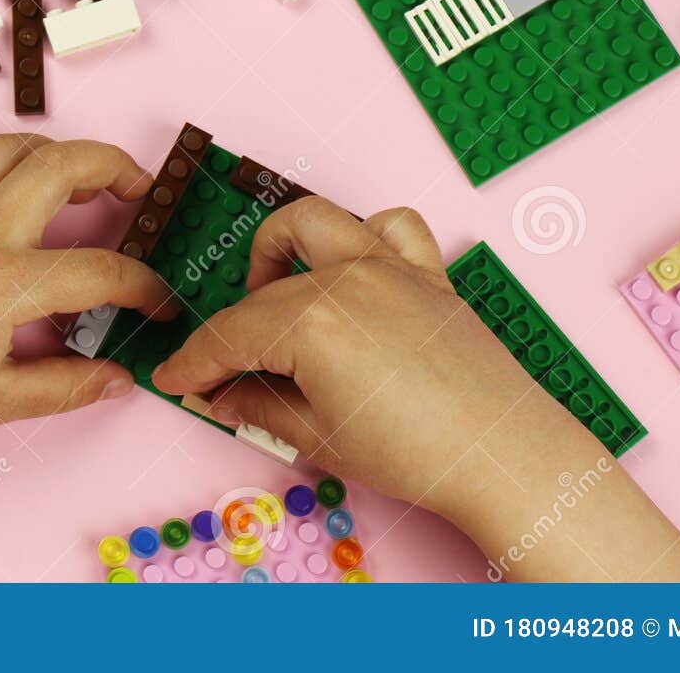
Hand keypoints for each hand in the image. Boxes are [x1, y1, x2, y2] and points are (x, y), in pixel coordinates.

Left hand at [0, 133, 176, 453]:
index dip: (143, 286)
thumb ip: (67, 388)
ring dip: (48, 151)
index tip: (157, 301)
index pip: (101, 271)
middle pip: (62, 166)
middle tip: (137, 189)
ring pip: (3, 147)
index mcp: (7, 284)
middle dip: (115, 166)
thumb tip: (116, 380)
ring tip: (72, 175)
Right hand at [150, 196, 556, 519]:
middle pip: (263, 292)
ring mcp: (390, 268)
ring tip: (273, 292)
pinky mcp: (428, 274)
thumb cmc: (419, 455)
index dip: (194, 363)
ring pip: (315, 222)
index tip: (176, 379)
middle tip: (225, 374)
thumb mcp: (318, 439)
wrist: (503, 457)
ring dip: (281, 246)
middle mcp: (347, 278)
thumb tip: (228, 395)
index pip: (229, 335)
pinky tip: (351, 272)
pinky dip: (365, 236)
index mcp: (311, 321)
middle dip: (232, 331)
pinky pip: (391, 227)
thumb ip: (261, 407)